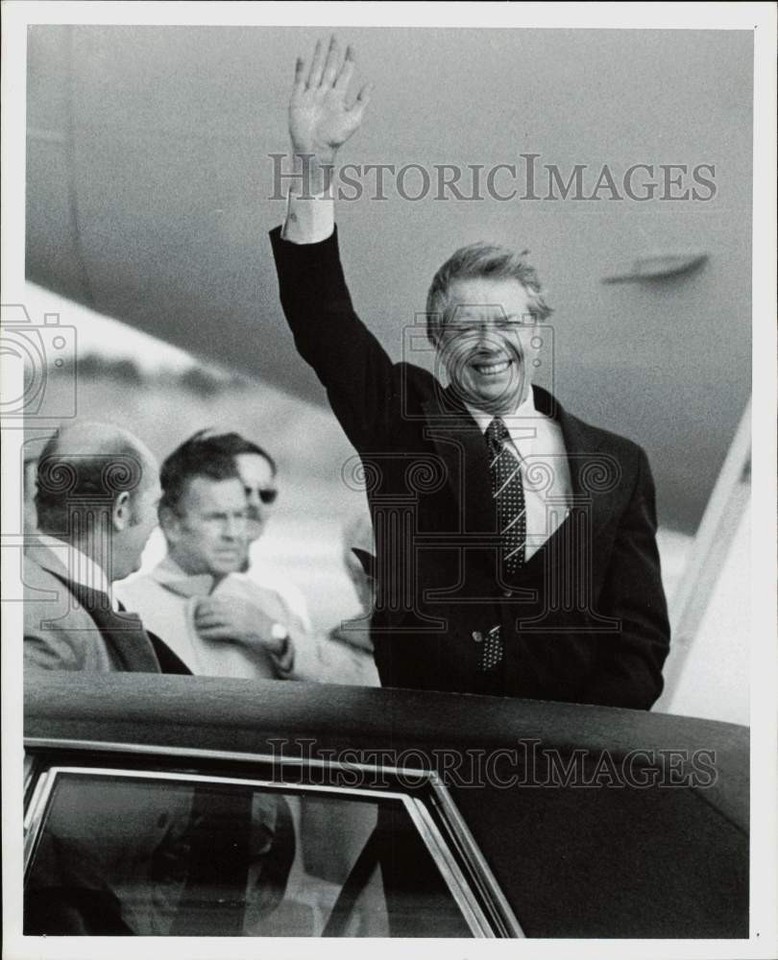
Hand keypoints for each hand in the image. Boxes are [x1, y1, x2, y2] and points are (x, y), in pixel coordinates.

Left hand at [194, 597, 284, 653]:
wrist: (271, 633)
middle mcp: (238, 609)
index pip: (218, 600)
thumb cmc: (258, 622)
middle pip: (213, 609)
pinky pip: (218, 631)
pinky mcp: (237, 631)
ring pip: (214, 619)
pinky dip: (208, 632)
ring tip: (196, 625)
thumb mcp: (248, 608)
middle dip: (201, 613)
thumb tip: (217, 602)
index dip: (206, 603)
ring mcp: (237, 620)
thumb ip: (235, 605)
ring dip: (202, 622)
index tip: (198, 607)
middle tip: (194, 617)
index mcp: (240, 602)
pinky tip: (203, 633)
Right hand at [289, 36, 371, 170]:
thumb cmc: (335, 138)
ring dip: (318, 56)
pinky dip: (300, 69)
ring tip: (321, 42)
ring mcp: (312, 95)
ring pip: (316, 70)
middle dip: (333, 52)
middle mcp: (325, 93)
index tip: (352, 46)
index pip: (345, 72)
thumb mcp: (354, 119)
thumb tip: (371, 84)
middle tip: (336, 36)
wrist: (314, 149)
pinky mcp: (298, 99)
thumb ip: (362, 101)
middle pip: (330, 67)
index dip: (349, 59)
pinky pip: (299, 80)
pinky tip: (303, 58)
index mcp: (338, 96)